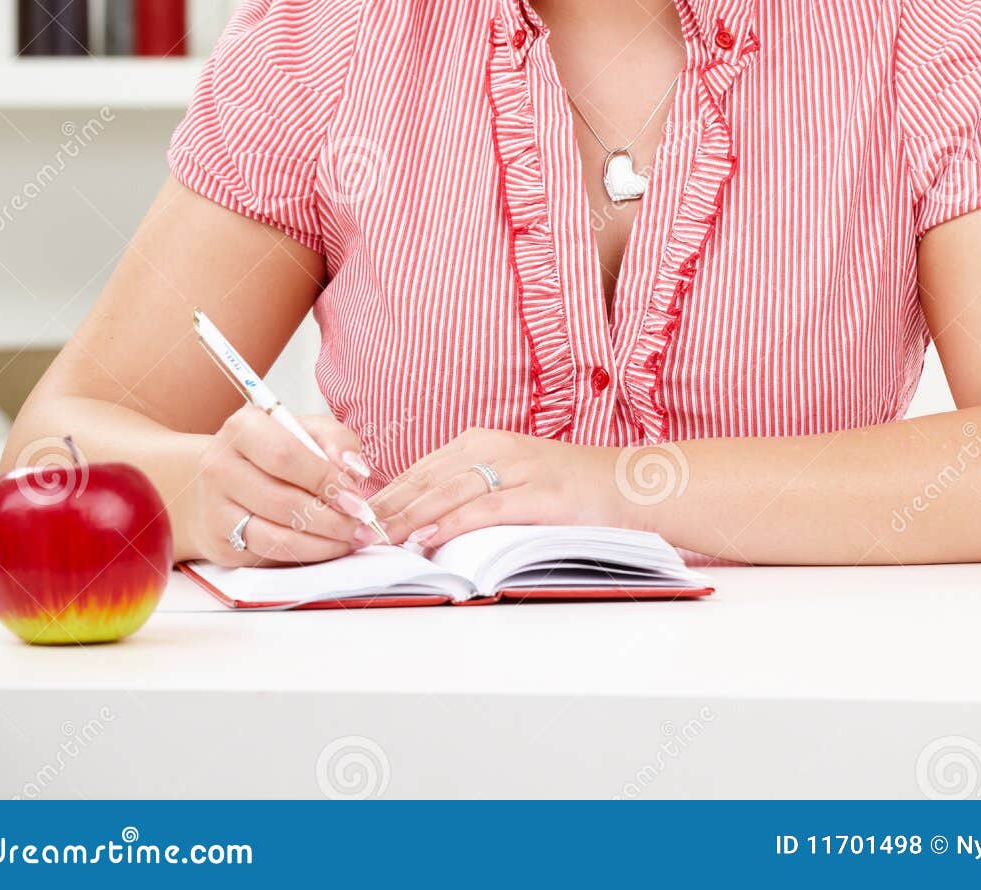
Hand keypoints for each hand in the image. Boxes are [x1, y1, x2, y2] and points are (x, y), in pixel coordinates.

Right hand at [189, 408, 378, 566]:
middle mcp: (220, 466)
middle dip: (331, 519)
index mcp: (243, 428)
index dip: (326, 480)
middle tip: (361, 525)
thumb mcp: (308, 431)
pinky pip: (268, 556)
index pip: (286, 456)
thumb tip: (353, 469)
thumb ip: (336, 440)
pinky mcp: (219, 544)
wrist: (223, 482)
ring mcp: (215, 509)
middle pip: (282, 501)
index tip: (356, 497)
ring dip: (323, 544)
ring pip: (275, 537)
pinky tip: (329, 548)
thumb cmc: (274, 452)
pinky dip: (306, 556)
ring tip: (352, 539)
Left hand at [367, 427, 634, 550]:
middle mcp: (494, 447)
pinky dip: (452, 524)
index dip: (385, 494)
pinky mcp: (538, 493)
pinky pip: (486, 508)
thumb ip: (470, 491)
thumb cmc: (568, 489)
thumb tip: (421, 521)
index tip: (354, 517)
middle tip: (353, 532)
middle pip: (426, 478)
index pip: (419, 469)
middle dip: (387, 507)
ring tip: (378, 538)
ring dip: (409, 517)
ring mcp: (517, 468)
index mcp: (482, 441)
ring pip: (448, 491)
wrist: (627, 484)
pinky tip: (429, 539)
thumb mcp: (512, 478)